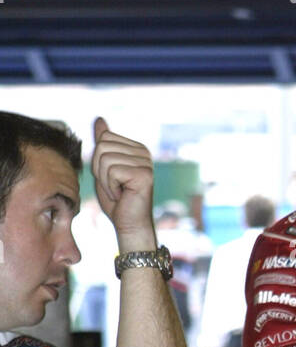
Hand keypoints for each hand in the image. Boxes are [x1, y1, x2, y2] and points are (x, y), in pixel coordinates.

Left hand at [91, 117, 156, 251]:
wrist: (130, 226)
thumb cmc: (117, 202)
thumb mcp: (104, 169)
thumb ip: (102, 145)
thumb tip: (99, 119)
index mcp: (136, 148)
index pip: (103, 138)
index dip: (98, 162)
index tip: (112, 179)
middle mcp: (144, 152)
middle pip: (102, 146)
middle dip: (100, 170)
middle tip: (114, 188)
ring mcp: (146, 163)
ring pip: (105, 159)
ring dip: (106, 181)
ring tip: (119, 193)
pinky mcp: (144, 175)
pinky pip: (112, 171)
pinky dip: (111, 187)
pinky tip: (123, 196)